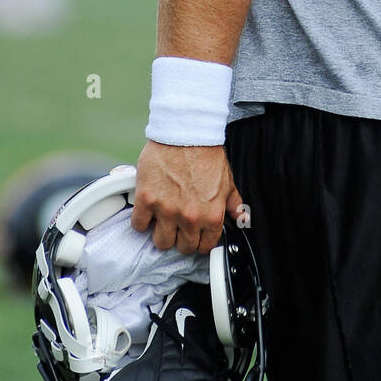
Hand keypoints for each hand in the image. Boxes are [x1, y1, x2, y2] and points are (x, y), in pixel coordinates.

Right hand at [131, 139, 244, 254]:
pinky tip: (149, 210)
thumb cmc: (206, 154)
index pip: (205, 246)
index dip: (199, 241)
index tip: (195, 236)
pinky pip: (139, 224)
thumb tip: (240, 218)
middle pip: (182, 248)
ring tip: (164, 220)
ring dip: (162, 233)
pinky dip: (142, 220)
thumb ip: (233, 204)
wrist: (186, 133)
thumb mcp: (227, 181)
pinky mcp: (147, 200)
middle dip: (181, 238)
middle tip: (179, 226)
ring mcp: (166, 210)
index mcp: (211, 215)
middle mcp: (189, 217)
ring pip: (161, 242)